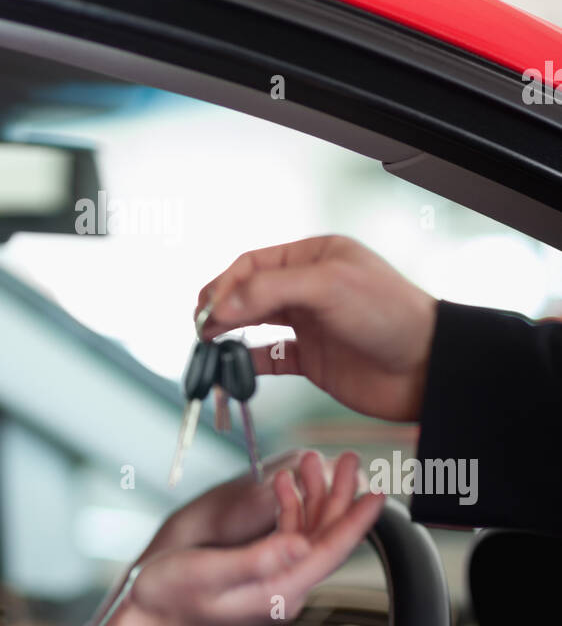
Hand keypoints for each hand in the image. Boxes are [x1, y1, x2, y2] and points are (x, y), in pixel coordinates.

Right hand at [127, 452, 384, 625]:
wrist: (144, 619)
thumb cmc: (166, 596)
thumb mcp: (209, 572)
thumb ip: (257, 559)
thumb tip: (301, 545)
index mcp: (278, 591)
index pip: (329, 552)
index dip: (356, 521)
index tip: (379, 493)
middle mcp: (284, 590)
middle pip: (325, 540)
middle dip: (340, 497)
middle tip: (351, 459)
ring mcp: (274, 584)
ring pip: (309, 535)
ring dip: (314, 496)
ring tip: (313, 460)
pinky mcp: (262, 576)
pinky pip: (289, 538)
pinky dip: (291, 508)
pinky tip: (282, 486)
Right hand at [196, 235, 437, 420]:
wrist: (427, 368)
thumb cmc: (392, 315)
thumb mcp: (328, 287)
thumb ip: (271, 289)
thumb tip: (224, 302)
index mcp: (316, 257)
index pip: (254, 264)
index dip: (225, 284)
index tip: (206, 307)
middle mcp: (310, 288)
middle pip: (250, 292)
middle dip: (221, 306)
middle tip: (200, 325)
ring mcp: (311, 324)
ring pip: (256, 323)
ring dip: (229, 332)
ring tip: (207, 342)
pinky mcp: (314, 359)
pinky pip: (272, 358)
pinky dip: (249, 363)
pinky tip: (234, 367)